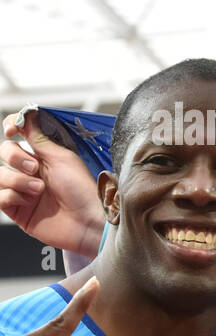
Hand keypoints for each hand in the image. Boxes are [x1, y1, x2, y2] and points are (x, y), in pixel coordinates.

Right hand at [1, 110, 104, 256]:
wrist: (88, 221)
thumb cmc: (82, 190)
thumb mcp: (61, 158)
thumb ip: (39, 137)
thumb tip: (27, 114)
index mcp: (43, 156)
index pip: (17, 135)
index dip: (10, 127)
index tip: (11, 130)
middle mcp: (31, 171)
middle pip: (4, 152)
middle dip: (15, 157)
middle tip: (35, 169)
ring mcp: (23, 190)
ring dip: (16, 179)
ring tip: (38, 189)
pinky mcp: (17, 210)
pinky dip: (11, 195)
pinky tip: (28, 201)